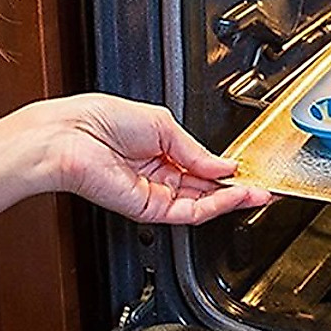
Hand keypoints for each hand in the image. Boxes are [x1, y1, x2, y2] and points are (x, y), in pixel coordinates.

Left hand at [44, 95, 273, 224]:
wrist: (71, 136)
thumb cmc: (100, 119)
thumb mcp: (162, 123)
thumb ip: (196, 150)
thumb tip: (222, 165)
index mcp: (157, 149)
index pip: (199, 166)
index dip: (225, 169)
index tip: (247, 169)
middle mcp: (156, 174)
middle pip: (203, 189)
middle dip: (234, 188)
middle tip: (259, 187)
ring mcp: (152, 193)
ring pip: (200, 203)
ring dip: (230, 199)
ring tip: (253, 193)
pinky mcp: (147, 208)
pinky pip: (188, 212)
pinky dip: (214, 206)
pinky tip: (231, 195)